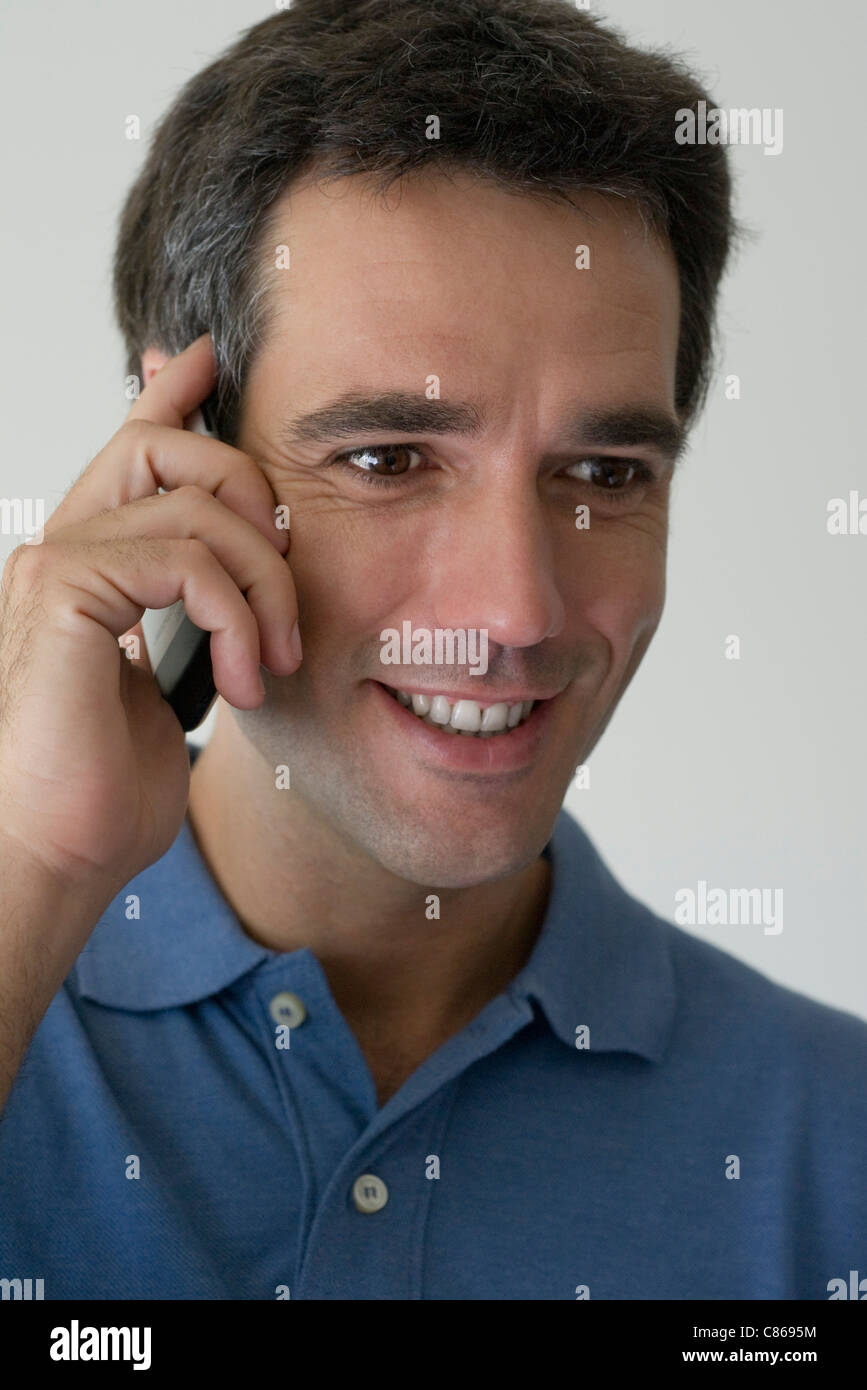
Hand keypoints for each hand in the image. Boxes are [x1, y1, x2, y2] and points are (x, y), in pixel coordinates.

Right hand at [0, 335, 298, 892]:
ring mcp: (55, 566)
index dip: (170, 394)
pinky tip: (241, 679)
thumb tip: (233, 595)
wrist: (56, 857)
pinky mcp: (63, 591)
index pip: (128, 453)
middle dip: (251, 496)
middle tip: (285, 587)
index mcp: (87, 568)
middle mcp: (61, 552)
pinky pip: (185, 556)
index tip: (207, 358)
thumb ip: (192, 624)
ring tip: (271, 665)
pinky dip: (235, 614)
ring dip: (263, 586)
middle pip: (164, 446)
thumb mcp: (172, 690)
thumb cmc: (102, 791)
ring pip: (196, 505)